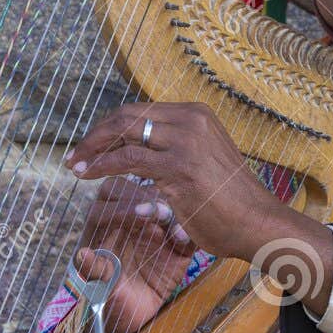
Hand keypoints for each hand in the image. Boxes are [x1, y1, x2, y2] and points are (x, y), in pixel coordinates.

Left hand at [64, 102, 332, 315]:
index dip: (110, 126)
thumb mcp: (205, 158)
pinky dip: (103, 166)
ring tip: (75, 165)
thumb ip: (176, 148)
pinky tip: (89, 175)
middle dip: (96, 134)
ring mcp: (185, 143)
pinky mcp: (178, 168)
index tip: (92, 143)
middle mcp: (190, 121)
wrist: (257, 222)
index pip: (140, 110)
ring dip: (93, 149)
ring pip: (124, 134)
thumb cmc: (231, 200)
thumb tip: (139, 150)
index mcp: (196, 114)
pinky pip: (128, 162)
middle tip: (76, 153)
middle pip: (127, 116)